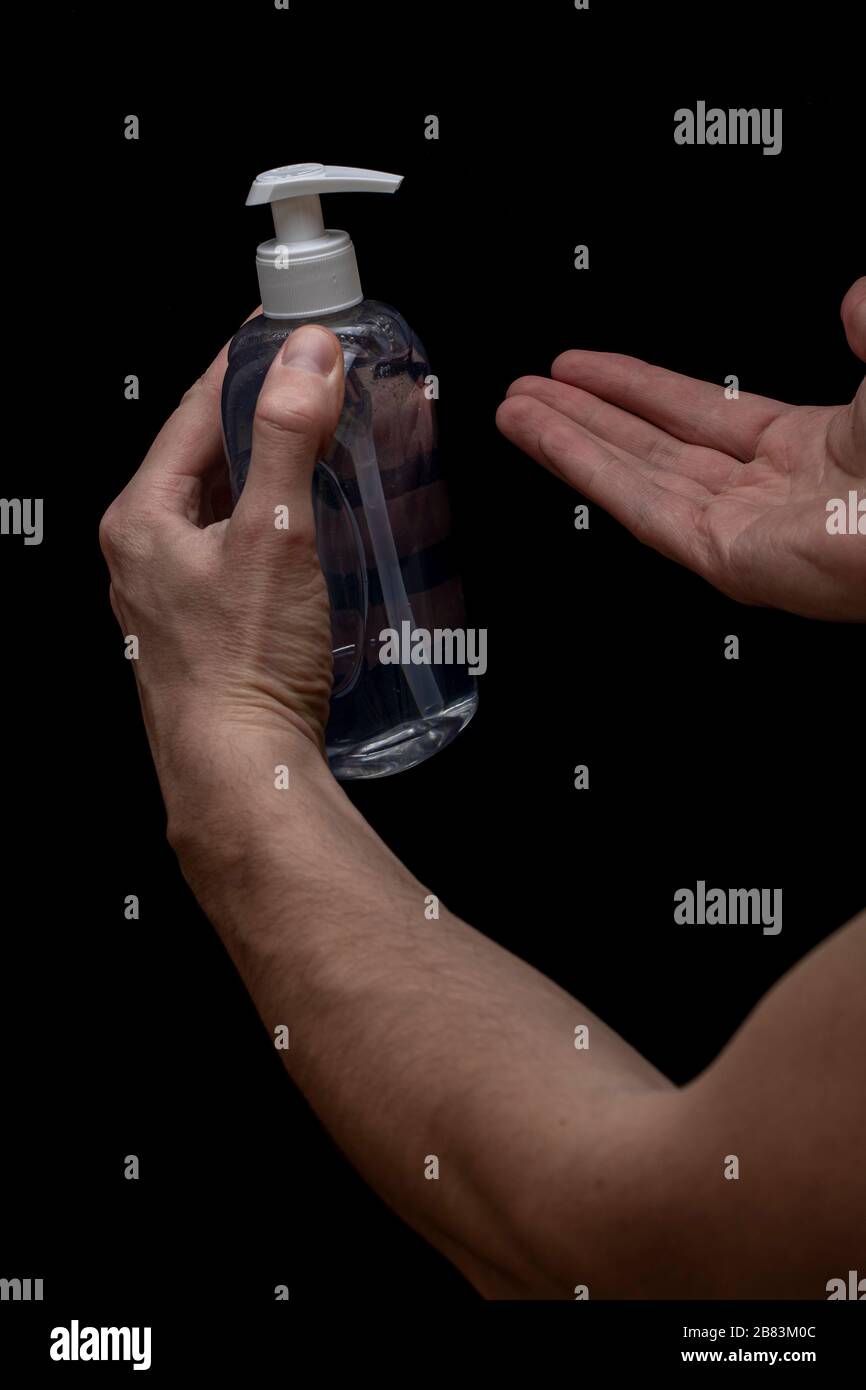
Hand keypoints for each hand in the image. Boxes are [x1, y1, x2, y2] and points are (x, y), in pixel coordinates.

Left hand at [99, 322, 344, 819]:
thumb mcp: (275, 534)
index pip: (192, 410)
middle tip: (321, 391)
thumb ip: (288, 438)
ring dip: (274, 475)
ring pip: (224, 508)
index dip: (243, 363)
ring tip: (328, 454)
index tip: (285, 333)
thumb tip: (303, 357)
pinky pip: (237, 553)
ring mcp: (171, 594)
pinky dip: (275, 527)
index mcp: (141, 518)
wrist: (245, 771)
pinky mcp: (204, 628)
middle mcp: (144, 554)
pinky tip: (315, 534)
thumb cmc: (245, 668)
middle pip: (208, 458)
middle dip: (265, 420)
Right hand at [497, 279, 865, 619]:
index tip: (586, 367)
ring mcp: (745, 526)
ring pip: (635, 475)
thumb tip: (856, 296)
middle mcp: (769, 490)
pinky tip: (546, 438)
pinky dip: (587, 468)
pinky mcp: (728, 556)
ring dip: (570, 438)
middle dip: (588, 415)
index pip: (699, 412)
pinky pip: (642, 506)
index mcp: (812, 448)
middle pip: (653, 445)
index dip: (638, 386)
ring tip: (514, 407)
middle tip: (531, 389)